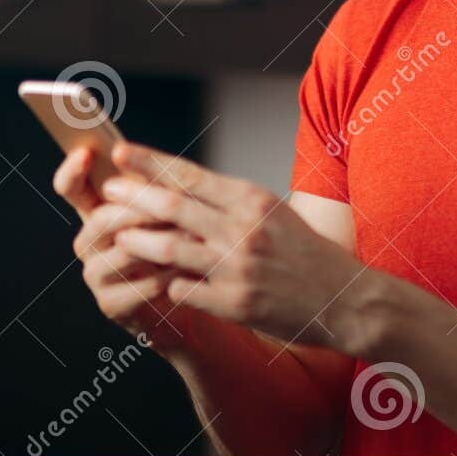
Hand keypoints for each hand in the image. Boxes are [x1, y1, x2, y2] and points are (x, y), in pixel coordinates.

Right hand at [51, 145, 192, 348]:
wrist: (185, 296)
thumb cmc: (175, 242)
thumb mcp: (165, 209)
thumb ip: (152, 185)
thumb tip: (147, 153)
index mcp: (95, 212)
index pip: (71, 188)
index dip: (72, 171)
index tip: (86, 153)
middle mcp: (89, 242)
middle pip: (99, 220)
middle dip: (136, 210)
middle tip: (170, 203)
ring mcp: (96, 275)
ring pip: (120, 254)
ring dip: (159, 243)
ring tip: (191, 235)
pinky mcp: (111, 305)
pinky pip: (137, 288)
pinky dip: (165, 277)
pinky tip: (188, 269)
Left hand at [100, 142, 372, 351]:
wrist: (348, 300)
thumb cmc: (304, 252)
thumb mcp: (272, 211)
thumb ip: (227, 201)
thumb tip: (176, 184)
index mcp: (252, 199)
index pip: (190, 173)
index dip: (150, 162)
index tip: (120, 152)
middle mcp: (245, 228)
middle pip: (173, 205)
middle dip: (133, 196)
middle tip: (108, 191)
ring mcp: (240, 267)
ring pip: (171, 247)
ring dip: (139, 240)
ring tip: (119, 236)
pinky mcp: (238, 303)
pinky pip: (184, 290)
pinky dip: (166, 283)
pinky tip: (156, 281)